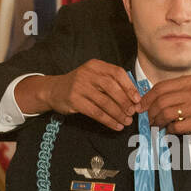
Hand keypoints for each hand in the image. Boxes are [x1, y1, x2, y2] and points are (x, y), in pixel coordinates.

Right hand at [20, 59, 139, 129]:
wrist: (54, 90)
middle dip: (125, 102)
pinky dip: (108, 120)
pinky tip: (115, 126)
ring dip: (118, 114)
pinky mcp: (74, 100)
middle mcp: (88, 73)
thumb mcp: (94, 77)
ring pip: (104, 102)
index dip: (129, 87)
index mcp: (96, 65)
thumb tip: (134, 99)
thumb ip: (111, 83)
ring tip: (126, 121)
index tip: (137, 99)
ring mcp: (79, 86)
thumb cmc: (80, 85)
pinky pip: (96, 112)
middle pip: (112, 87)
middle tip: (132, 113)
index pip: (117, 73)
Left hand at [141, 77, 190, 134]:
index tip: (142, 106)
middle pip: (161, 102)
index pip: (160, 88)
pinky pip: (177, 127)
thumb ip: (179, 90)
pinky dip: (170, 130)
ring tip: (157, 125)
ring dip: (158, 122)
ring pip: (166, 114)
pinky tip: (171, 130)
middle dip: (151, 112)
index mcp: (189, 81)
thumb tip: (157, 101)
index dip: (147, 98)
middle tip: (149, 119)